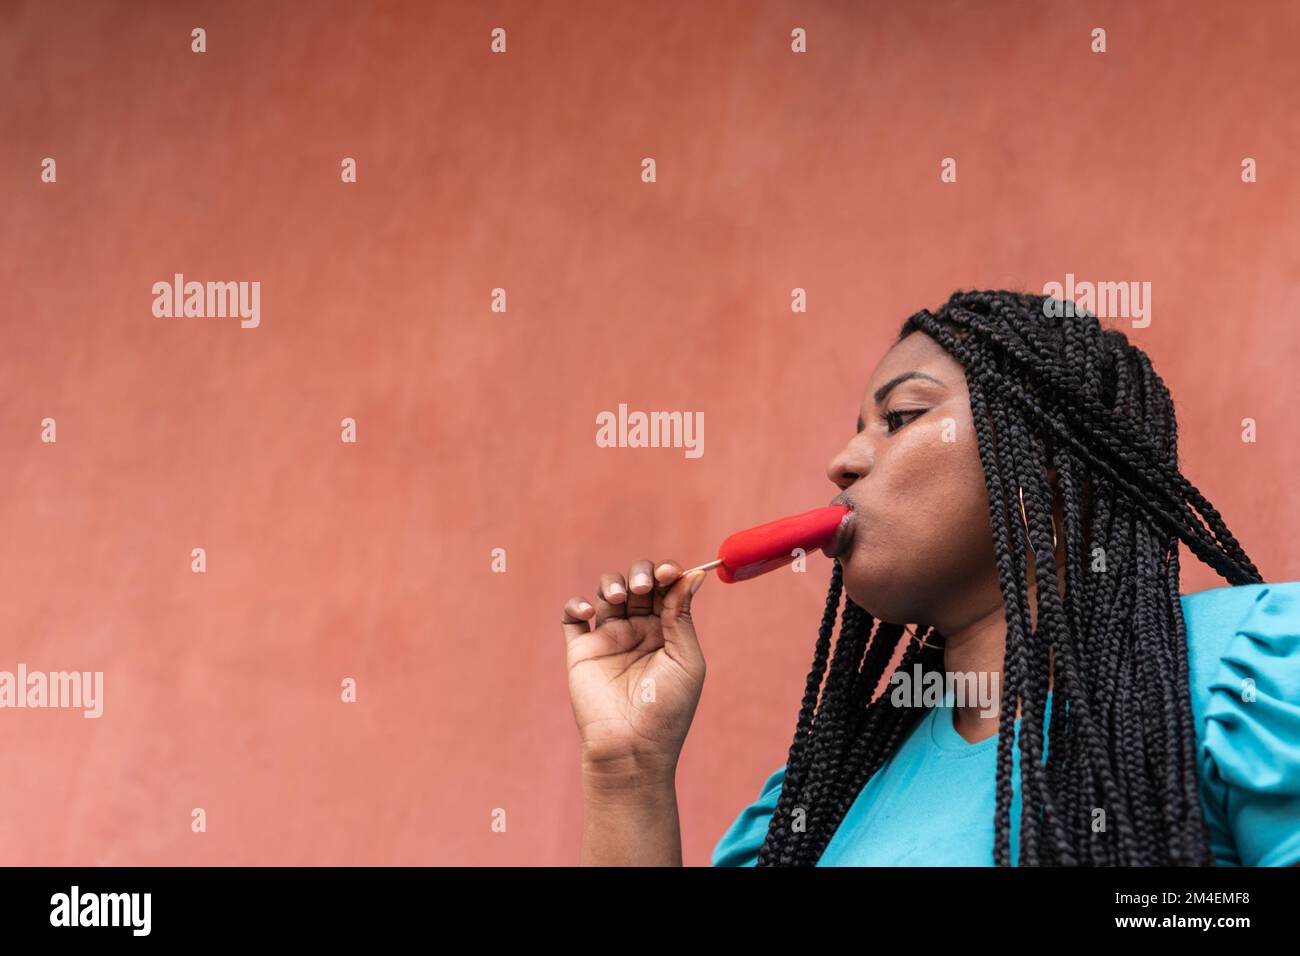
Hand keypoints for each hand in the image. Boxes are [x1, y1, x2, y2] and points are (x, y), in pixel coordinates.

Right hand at [561, 560, 707, 778]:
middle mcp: (638, 629)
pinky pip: (572, 616)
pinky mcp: (581, 650)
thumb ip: (682, 615)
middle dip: (640, 573)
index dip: (666, 572)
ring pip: (606, 590)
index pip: (666, 588)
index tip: (668, 572)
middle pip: (637, 581)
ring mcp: (608, 638)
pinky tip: (591, 613)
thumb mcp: (685, 659)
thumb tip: (692, 574)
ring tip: (618, 597)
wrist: (632, 748)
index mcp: (667, 630)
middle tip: (642, 588)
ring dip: (612, 582)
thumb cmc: (666, 709)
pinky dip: (577, 604)